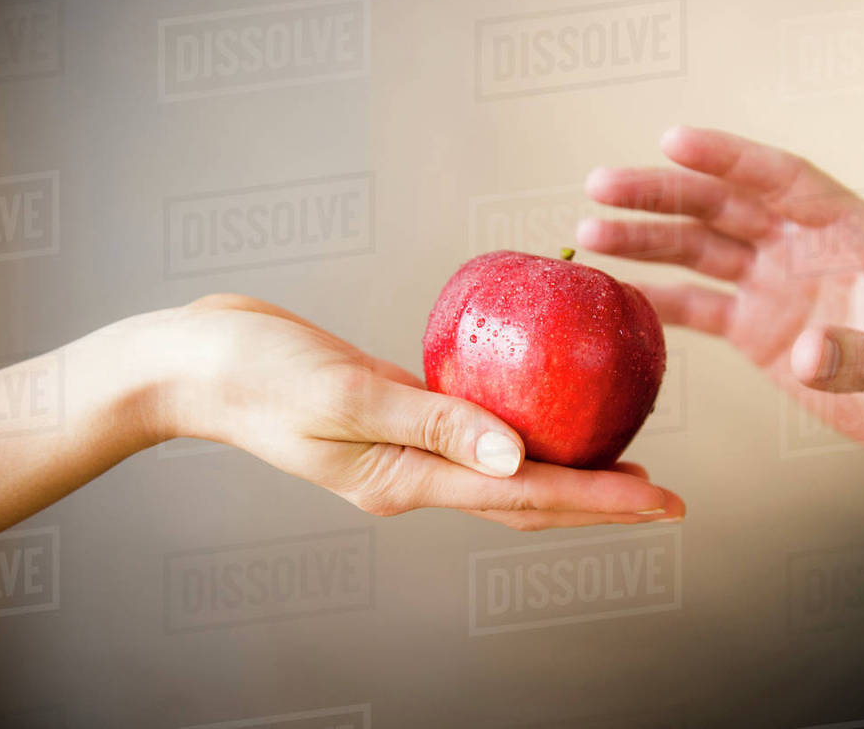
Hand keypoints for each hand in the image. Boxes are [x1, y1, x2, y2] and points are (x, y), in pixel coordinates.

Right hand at [158, 294, 683, 528]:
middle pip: (527, 497)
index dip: (599, 501)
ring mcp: (406, 452)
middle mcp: (414, 475)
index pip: (523, 497)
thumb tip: (515, 456)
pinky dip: (522, 432)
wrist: (197, 361)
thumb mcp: (343, 395)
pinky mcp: (400, 418)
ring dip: (568, 473)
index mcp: (404, 480)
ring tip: (625, 469)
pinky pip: (476, 432)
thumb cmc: (256, 373)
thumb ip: (432, 424)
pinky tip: (545, 413)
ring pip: (506, 472)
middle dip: (600, 501)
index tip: (663, 500)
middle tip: (666, 496)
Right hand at [577, 126, 863, 456]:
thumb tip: (808, 352)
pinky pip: (697, 304)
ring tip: (588, 231)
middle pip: (723, 205)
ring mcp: (773, 284)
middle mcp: (802, 245)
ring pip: (699, 248)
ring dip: (646, 238)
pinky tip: (615, 289)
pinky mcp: (754, 327)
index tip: (672, 139)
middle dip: (662, 193)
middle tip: (601, 185)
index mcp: (849, 230)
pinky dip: (657, 296)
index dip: (728, 157)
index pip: (782, 178)